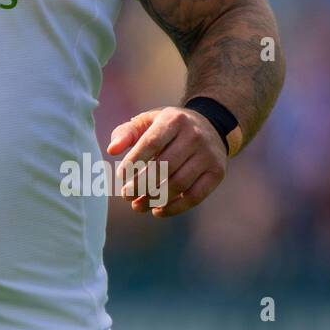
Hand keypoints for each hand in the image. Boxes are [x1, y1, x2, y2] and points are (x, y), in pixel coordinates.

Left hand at [105, 106, 227, 216]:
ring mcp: (208, 155)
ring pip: (179, 183)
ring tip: (137, 206)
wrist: (209, 127)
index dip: (134, 161)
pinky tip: (157, 210)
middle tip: (126, 195)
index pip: (151, 143)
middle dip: (142, 184)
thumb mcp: (147, 122)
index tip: (120, 176)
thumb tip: (112, 150)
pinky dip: (175, 208)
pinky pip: (195, 196)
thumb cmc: (168, 127)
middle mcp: (194, 136)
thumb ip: (126, 133)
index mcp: (173, 119)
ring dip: (155, 199)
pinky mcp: (217, 173)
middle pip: (165, 166)